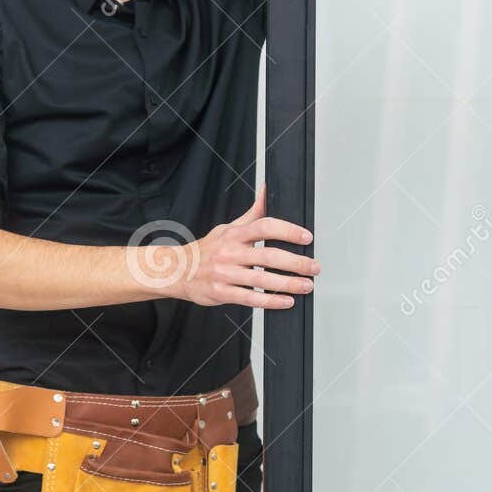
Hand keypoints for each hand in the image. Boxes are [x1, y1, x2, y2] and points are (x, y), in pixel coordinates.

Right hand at [173, 183, 319, 308]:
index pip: (265, 226)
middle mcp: (230, 252)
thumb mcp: (228, 227)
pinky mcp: (221, 293)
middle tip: (314, 266)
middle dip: (296, 262)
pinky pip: (250, 298)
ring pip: (262, 279)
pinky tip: (286, 301)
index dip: (288, 230)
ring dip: (288, 283)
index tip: (306, 237)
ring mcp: (225, 274)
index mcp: (234, 234)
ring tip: (307, 285)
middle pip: (268, 255)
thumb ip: (252, 213)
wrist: (177, 271)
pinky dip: (270, 301)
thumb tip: (267, 190)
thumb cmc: (207, 249)